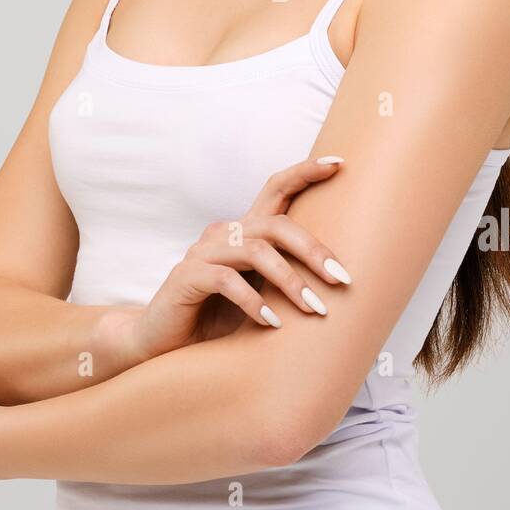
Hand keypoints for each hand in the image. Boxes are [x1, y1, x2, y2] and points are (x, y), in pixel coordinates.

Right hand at [132, 156, 350, 361]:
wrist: (165, 346)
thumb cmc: (220, 321)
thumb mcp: (262, 296)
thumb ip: (288, 279)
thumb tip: (344, 278)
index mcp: (244, 232)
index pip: (276, 189)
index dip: (305, 172)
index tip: (339, 163)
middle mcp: (224, 234)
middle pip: (275, 224)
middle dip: (313, 250)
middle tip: (342, 279)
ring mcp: (202, 252)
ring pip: (255, 251)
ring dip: (291, 282)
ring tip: (315, 309)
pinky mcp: (186, 277)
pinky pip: (227, 280)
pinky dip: (253, 301)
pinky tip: (272, 323)